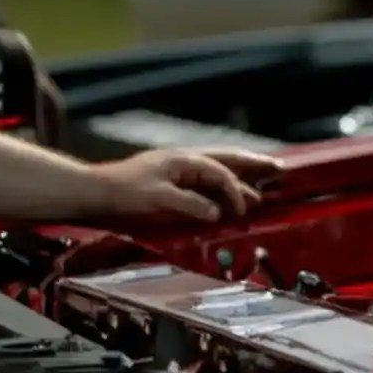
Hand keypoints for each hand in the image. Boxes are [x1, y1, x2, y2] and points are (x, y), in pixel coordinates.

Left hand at [91, 149, 284, 221]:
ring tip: (263, 176)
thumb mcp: (158, 199)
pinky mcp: (171, 179)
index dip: (236, 191)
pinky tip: (229, 188)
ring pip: (218, 165)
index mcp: (184, 160)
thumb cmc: (123, 192)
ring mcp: (178, 168)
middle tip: (279, 168)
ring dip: (241, 171)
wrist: (93, 191)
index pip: (221, 174)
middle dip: (254, 164)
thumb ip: (190, 204)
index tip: (244, 211)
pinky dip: (223, 180)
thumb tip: (216, 213)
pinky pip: (206, 176)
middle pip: (227, 159)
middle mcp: (185, 160)